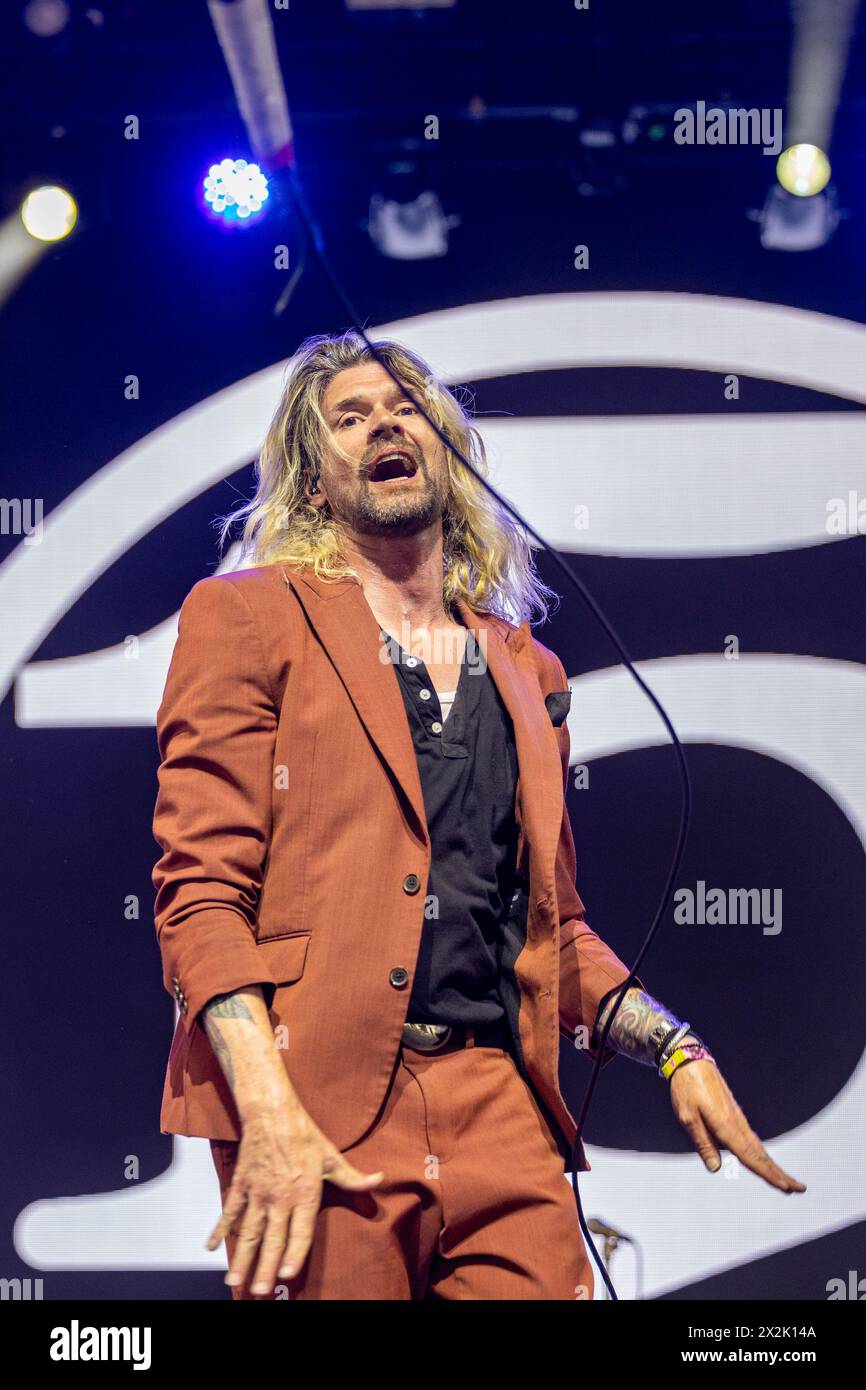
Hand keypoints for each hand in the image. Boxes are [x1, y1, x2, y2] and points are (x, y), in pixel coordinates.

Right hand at [206, 1104, 384, 1296]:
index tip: (286, 1275)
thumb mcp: (332, 1156)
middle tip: (258, 1293)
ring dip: (241, 1258)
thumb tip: (378, 1181)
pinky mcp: (241, 1184)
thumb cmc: (304, 1134)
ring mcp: (258, 1192)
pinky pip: (229, 1211)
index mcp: (305, 1193)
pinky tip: (211, 1247)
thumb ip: (353, 1177)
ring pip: (249, 1232)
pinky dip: (219, 1229)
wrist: (272, 1112)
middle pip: (272, 1239)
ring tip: (234, 1282)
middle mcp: (280, 1197)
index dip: (294, 1254)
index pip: (300, 1231)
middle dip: (264, 1268)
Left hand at [668, 1059, 805, 1192]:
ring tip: (786, 1181)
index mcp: (725, 1125)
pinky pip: (751, 1139)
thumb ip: (702, 1143)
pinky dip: (760, 1153)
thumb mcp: (687, 1116)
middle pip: (761, 1154)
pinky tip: (763, 1160)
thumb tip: (716, 1168)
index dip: (767, 1174)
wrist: (691, 1061)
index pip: (750, 1156)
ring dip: (773, 1165)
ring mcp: (737, 1118)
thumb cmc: (686, 1088)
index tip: (785, 1187)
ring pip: (758, 1147)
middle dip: (779, 1173)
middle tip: (799, 1189)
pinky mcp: (734, 1115)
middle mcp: (737, 1123)